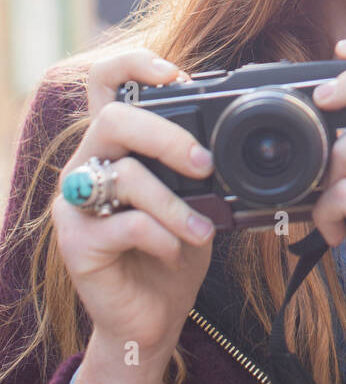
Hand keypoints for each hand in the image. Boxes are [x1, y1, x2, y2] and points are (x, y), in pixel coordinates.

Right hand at [51, 48, 216, 362]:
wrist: (152, 318)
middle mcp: (86, 165)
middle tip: (205, 164)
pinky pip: (123, 225)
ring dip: (176, 204)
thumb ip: (196, 162)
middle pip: (114, 120)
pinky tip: (176, 252)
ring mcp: (75, 205)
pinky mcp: (75, 245)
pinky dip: (162, 237)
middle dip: (168, 136)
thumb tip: (232, 134)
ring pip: (124, 175)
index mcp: (115, 144)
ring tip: (203, 229)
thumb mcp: (194, 197)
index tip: (173, 74)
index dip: (133, 64)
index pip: (105, 82)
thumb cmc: (174, 248)